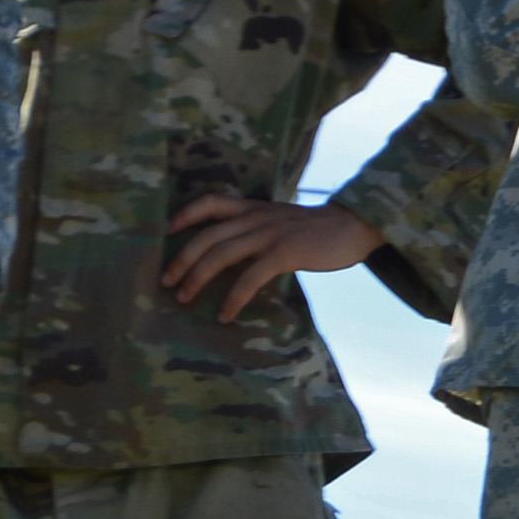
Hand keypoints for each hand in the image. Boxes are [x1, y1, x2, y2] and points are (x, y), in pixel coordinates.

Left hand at [163, 192, 373, 318]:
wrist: (352, 227)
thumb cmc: (316, 230)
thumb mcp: (280, 220)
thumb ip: (257, 229)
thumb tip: (233, 252)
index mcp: (253, 208)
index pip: (211, 203)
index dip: (185, 215)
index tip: (166, 232)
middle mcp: (255, 217)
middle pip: (207, 236)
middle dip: (182, 260)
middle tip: (167, 282)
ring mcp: (268, 234)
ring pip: (220, 255)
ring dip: (197, 279)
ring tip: (184, 299)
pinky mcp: (284, 253)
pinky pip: (249, 278)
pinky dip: (233, 298)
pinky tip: (226, 315)